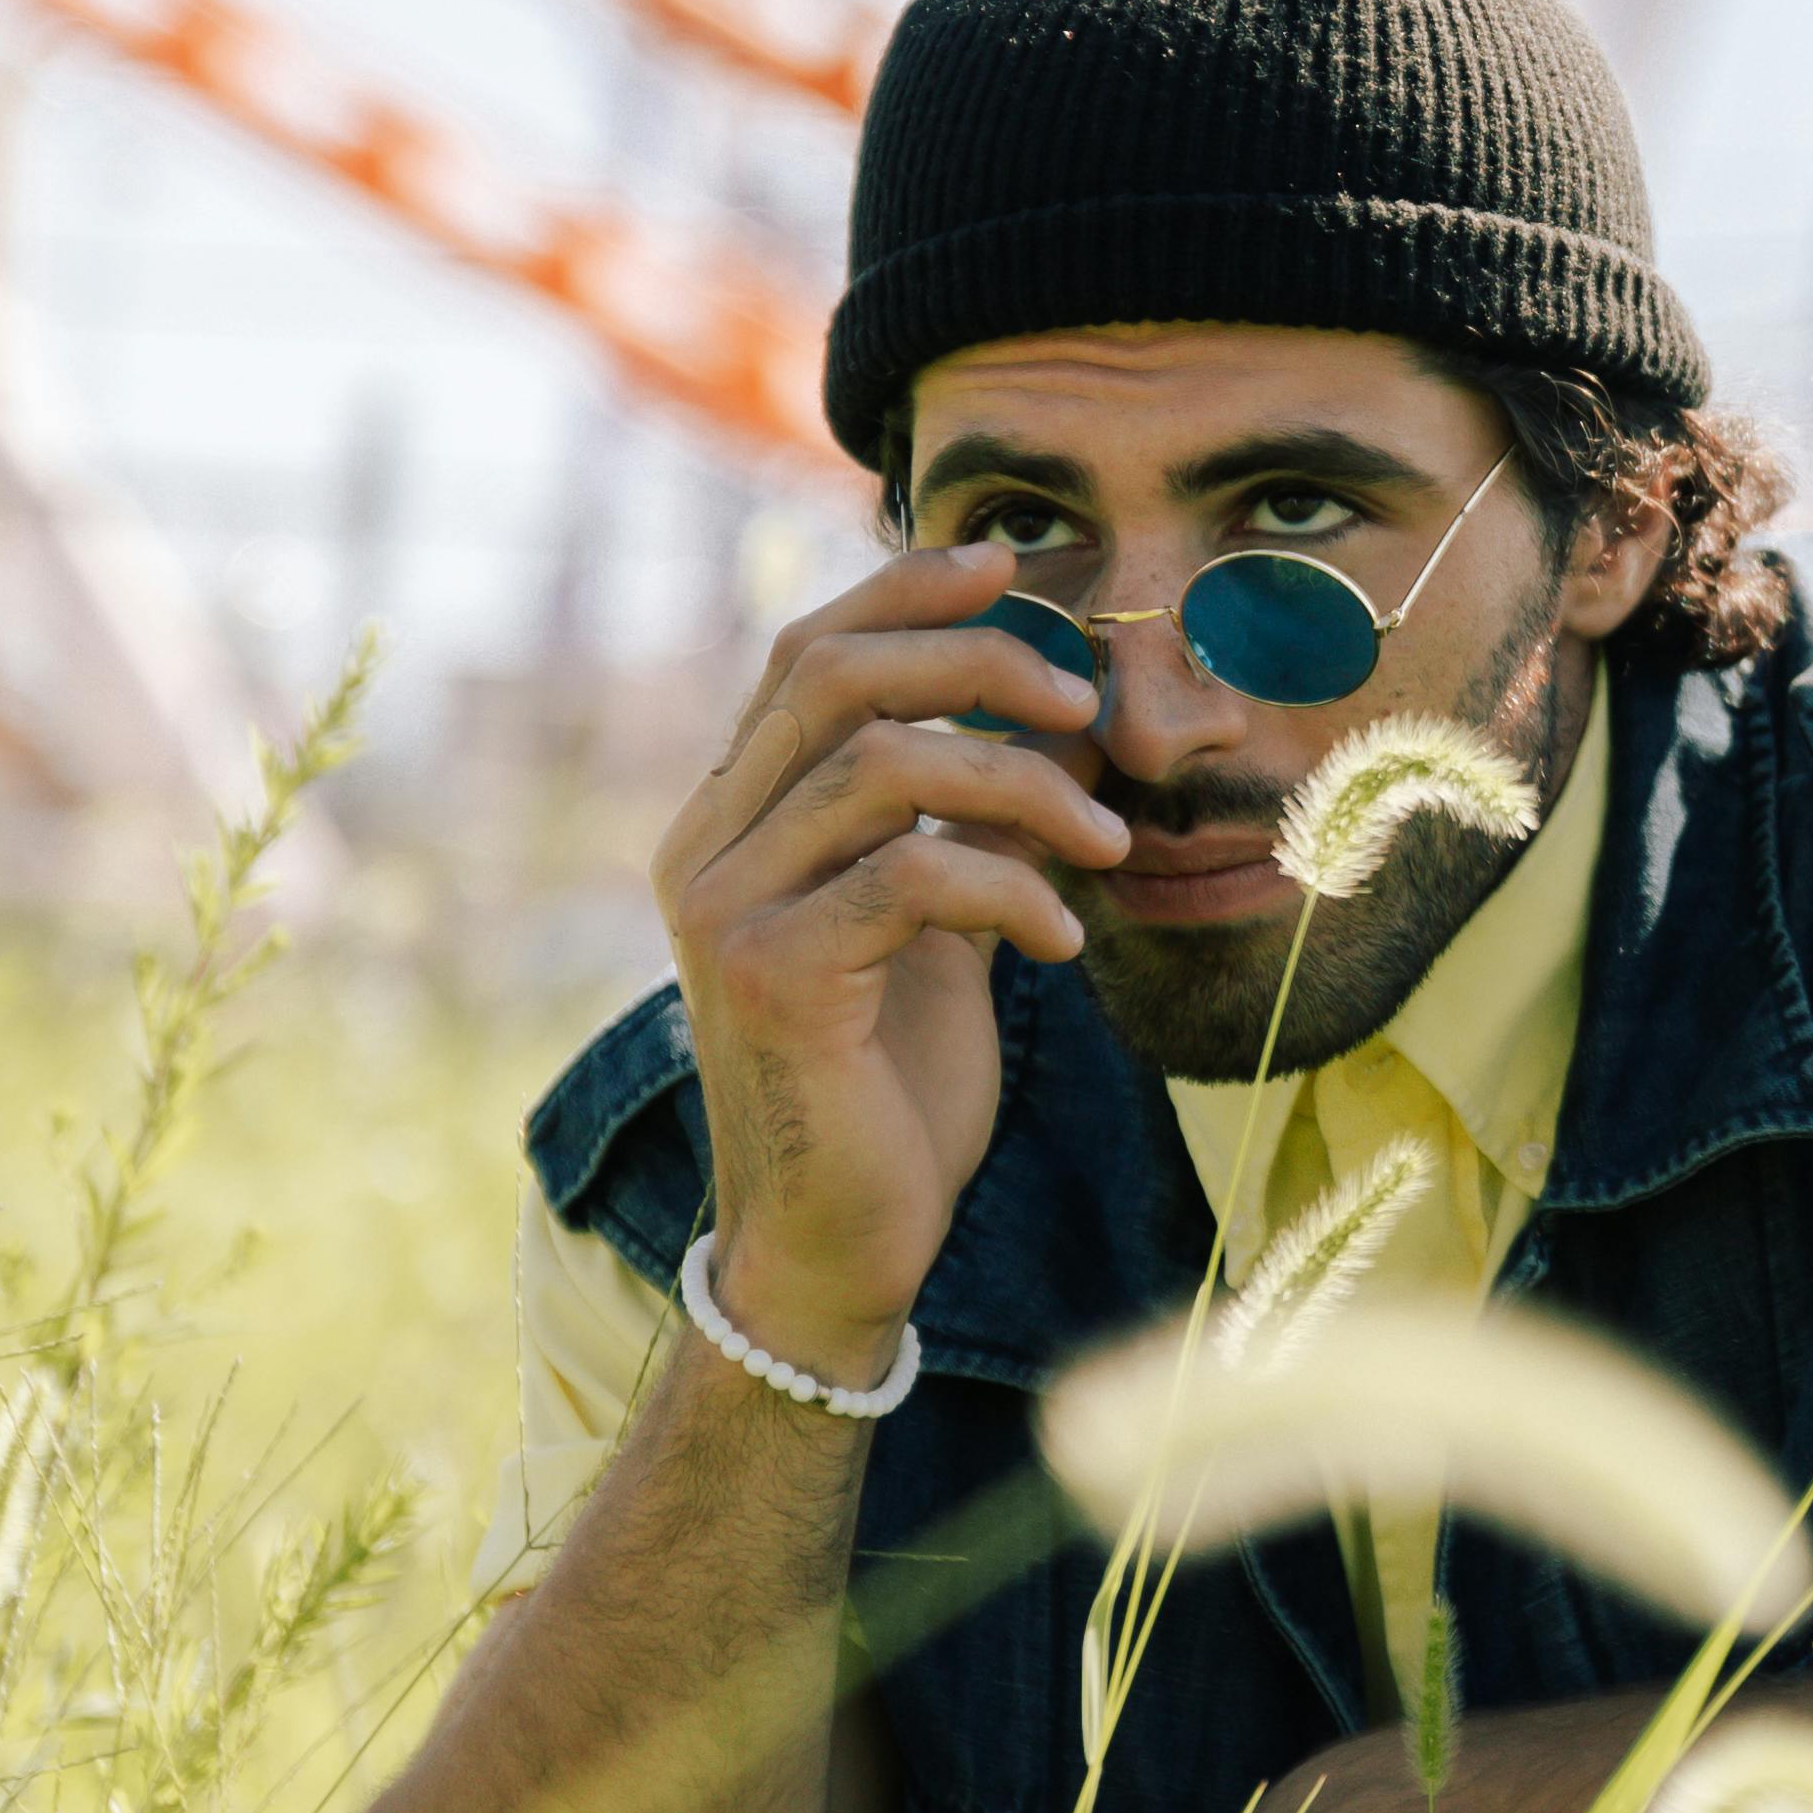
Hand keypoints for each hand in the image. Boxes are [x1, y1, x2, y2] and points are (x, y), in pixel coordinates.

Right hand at [650, 540, 1122, 1381]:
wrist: (839, 1246)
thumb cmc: (890, 1084)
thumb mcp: (930, 926)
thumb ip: (954, 823)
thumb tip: (1046, 716)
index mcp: (733, 820)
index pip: (804, 654)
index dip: (905, 592)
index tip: (1011, 565)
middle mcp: (705, 849)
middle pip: (832, 675)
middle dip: (976, 662)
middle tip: (1083, 702)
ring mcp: (725, 911)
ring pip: (884, 765)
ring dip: (1025, 787)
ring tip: (1107, 844)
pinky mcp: (770, 979)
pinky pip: (911, 875)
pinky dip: (1013, 888)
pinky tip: (1066, 940)